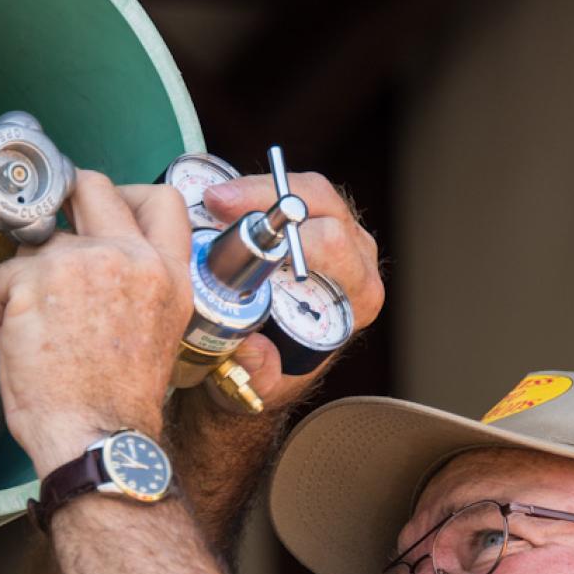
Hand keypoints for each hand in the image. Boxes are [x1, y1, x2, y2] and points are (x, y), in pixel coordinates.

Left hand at [0, 171, 193, 475]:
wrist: (97, 438)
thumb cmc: (118, 404)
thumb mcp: (158, 332)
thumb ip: (138, 283)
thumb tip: (102, 255)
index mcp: (169, 275)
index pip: (162, 198)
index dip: (126, 194)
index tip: (104, 208)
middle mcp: (131, 258)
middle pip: (92, 187)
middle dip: (63, 203)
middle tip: (50, 239)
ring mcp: (83, 262)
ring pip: (37, 240)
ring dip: (28, 276)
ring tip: (38, 327)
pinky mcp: (36, 279)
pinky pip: (4, 276)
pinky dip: (2, 309)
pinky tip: (20, 343)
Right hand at [201, 171, 383, 410]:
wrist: (261, 368)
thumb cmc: (267, 373)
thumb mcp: (258, 385)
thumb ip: (258, 373)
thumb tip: (253, 346)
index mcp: (357, 297)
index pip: (332, 244)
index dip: (286, 230)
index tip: (244, 232)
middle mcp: (358, 262)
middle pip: (323, 205)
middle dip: (267, 196)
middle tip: (216, 202)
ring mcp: (343, 237)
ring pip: (311, 191)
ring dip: (260, 187)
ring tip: (214, 198)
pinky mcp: (318, 223)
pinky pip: (295, 191)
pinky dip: (259, 189)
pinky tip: (224, 198)